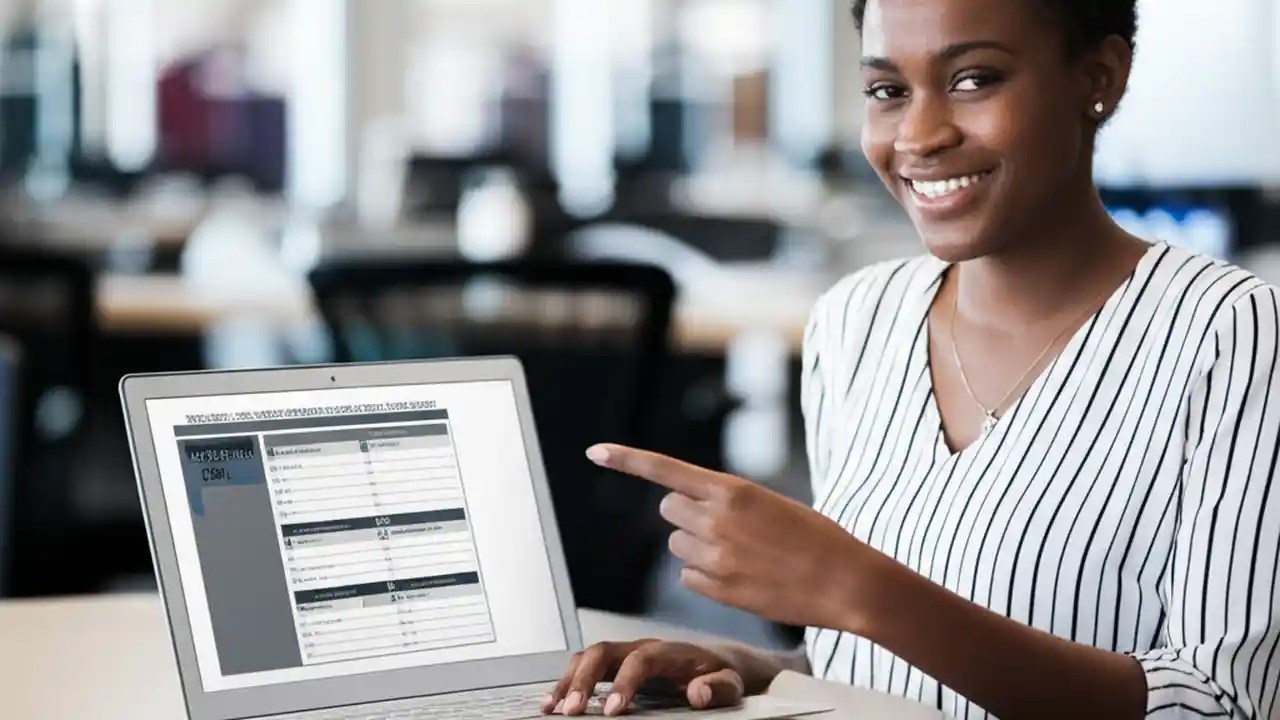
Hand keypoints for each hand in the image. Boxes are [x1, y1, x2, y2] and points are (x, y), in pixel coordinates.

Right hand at [541, 639, 743, 715]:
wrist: (719, 662)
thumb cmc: (722, 676)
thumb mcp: (731, 685)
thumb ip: (719, 688)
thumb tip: (697, 692)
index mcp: (670, 651)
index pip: (640, 659)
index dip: (624, 683)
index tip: (612, 711)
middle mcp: (643, 647)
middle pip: (604, 652)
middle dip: (585, 680)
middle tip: (572, 711)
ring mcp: (627, 654)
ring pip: (589, 657)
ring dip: (569, 681)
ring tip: (553, 708)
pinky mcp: (617, 665)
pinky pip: (586, 667)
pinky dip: (568, 683)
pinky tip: (554, 704)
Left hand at [586, 444, 874, 631]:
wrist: (845, 581)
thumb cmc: (816, 538)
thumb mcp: (771, 503)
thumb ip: (729, 502)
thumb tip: (692, 510)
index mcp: (732, 489)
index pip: (664, 469)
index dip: (625, 459)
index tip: (593, 452)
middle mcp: (717, 520)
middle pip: (668, 510)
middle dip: (685, 515)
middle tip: (721, 525)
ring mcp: (716, 556)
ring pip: (677, 545)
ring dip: (698, 546)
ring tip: (742, 553)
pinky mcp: (719, 589)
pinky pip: (689, 576)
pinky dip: (706, 576)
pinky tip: (741, 576)